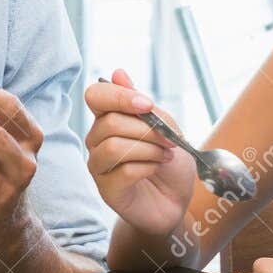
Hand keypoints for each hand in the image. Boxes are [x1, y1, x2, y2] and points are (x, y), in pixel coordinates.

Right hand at [83, 69, 195, 236]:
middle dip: (148, 130)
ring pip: (114, 146)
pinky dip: (147, 167)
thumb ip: (144, 105)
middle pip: (110, 122)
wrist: (177, 200)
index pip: (96, 96)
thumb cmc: (170, 162)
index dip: (119, 96)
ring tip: (164, 156)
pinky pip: (123, 171)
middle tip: (170, 141)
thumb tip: (118, 73)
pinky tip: (155, 169)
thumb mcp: (167, 127)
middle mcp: (97, 140)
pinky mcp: (106, 189)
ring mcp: (98, 165)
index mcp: (109, 118)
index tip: (147, 105)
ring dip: (148, 149)